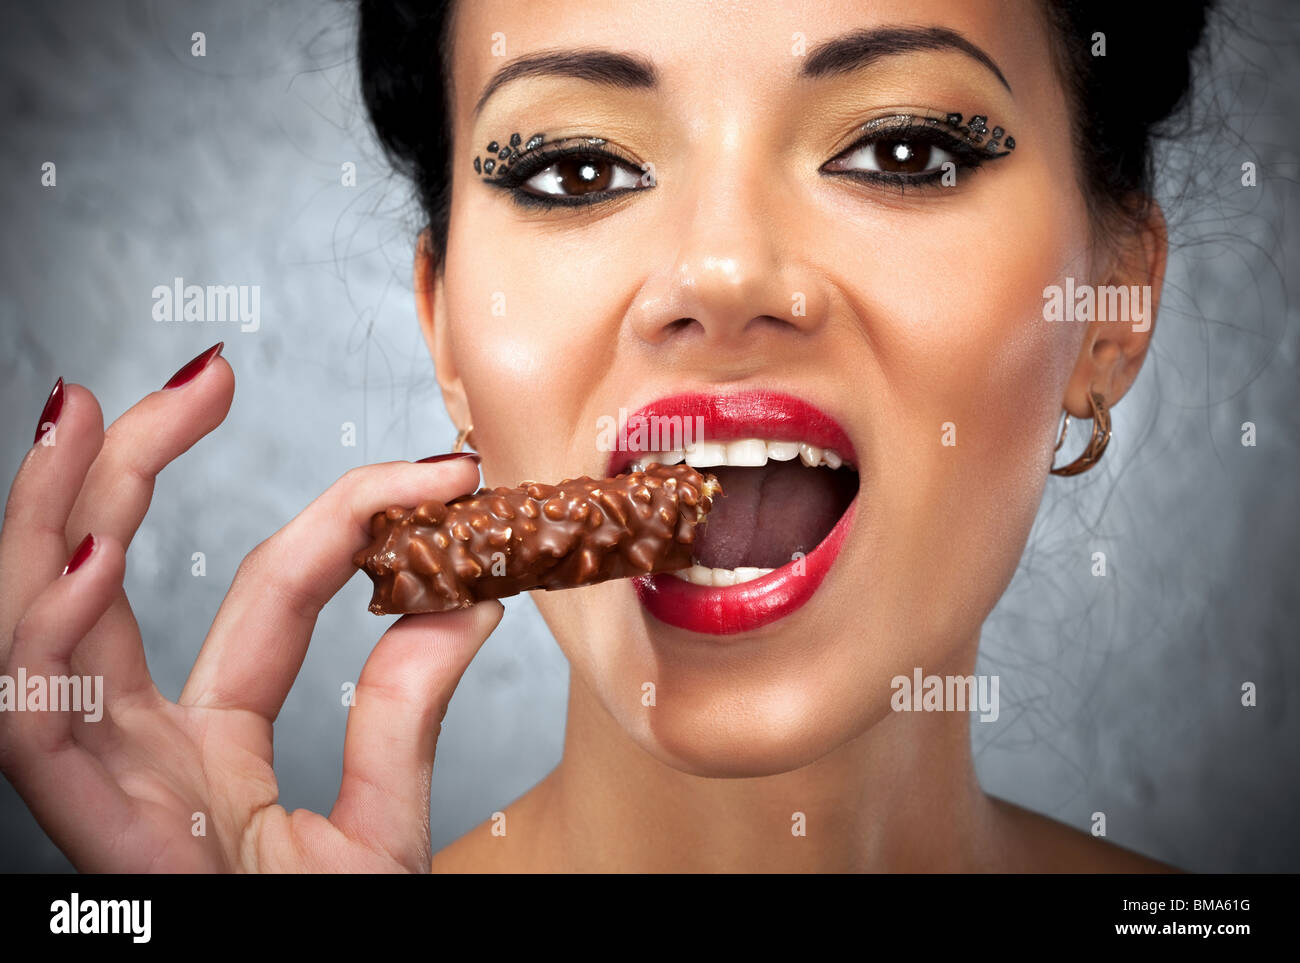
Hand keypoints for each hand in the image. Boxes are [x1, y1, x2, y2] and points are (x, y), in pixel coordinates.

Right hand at [0, 345, 499, 871]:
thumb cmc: (332, 943)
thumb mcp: (382, 828)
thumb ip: (405, 713)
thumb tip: (464, 593)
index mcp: (210, 746)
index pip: (267, 599)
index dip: (345, 518)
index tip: (436, 468)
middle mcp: (141, 756)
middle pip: (108, 586)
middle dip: (135, 468)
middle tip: (199, 374)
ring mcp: (106, 791)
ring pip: (38, 634)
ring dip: (49, 518)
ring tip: (88, 413)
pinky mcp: (94, 839)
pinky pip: (35, 734)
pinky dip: (44, 641)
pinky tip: (83, 557)